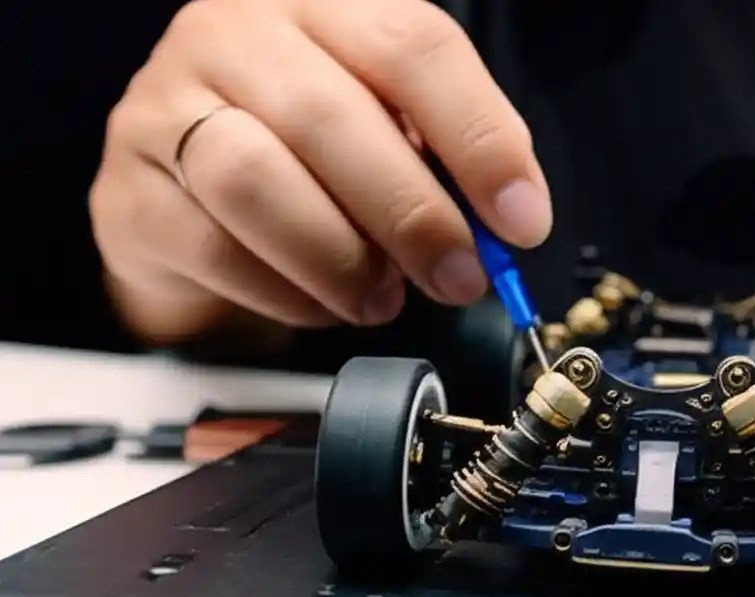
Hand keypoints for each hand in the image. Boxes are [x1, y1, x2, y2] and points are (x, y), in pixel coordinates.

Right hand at [90, 0, 550, 340]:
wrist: (185, 193)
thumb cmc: (310, 154)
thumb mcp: (388, 127)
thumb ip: (445, 159)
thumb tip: (506, 224)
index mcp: (322, 5)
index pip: (412, 46)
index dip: (480, 139)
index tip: (522, 220)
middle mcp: (235, 35)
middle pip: (330, 116)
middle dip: (413, 215)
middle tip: (459, 278)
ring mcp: (164, 105)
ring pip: (256, 181)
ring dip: (342, 259)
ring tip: (384, 299)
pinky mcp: (128, 191)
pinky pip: (213, 247)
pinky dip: (286, 293)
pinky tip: (323, 304)